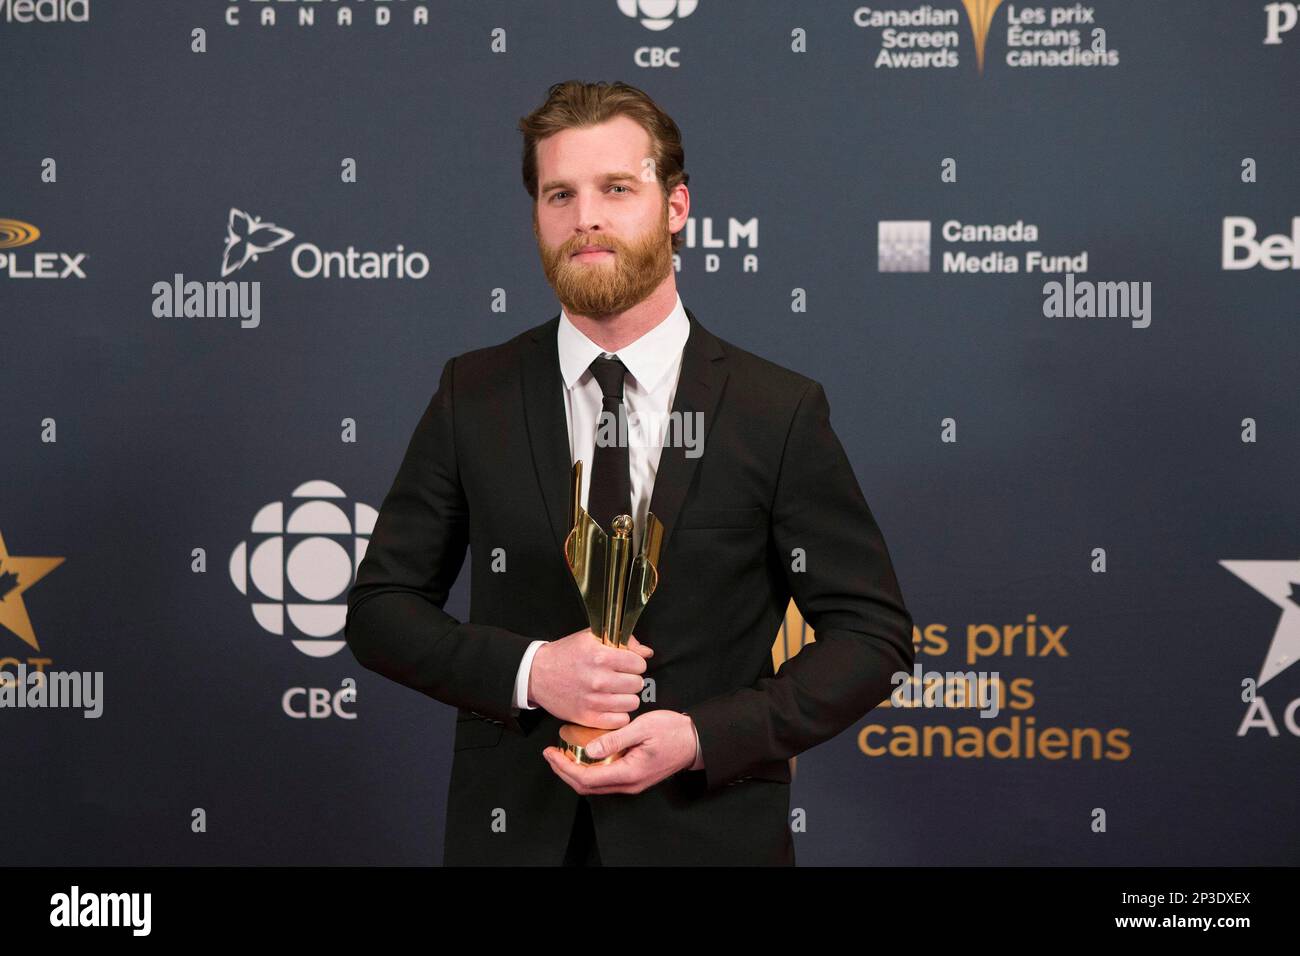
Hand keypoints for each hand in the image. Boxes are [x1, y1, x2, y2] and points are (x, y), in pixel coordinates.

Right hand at [528, 628, 652, 729]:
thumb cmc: (565, 655)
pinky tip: (610, 705)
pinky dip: (618, 714)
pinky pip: (620, 720)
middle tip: (620, 679)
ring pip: (632, 703)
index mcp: (600, 656)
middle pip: (637, 684)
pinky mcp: (587, 717)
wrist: (537, 674)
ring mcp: (593, 700)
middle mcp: (598, 679)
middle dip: (631, 680)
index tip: (627, 665)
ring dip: (626, 698)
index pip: (639, 664)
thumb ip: (623, 642)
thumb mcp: (591, 638)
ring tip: (615, 692)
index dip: (635, 664)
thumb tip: (646, 652)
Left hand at [543, 710, 697, 794]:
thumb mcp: (642, 728)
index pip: (586, 779)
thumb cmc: (673, 732)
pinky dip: (588, 769)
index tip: (551, 752)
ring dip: (574, 771)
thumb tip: (589, 750)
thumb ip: (614, 739)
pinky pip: (604, 779)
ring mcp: (630, 784)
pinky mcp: (632, 778)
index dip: (564, 768)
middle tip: (550, 753)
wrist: (695, 741)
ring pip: (594, 785)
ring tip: (562, 753)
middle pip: (586, 787)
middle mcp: (628, 784)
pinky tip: (583, 754)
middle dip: (563, 771)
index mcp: (629, 773)